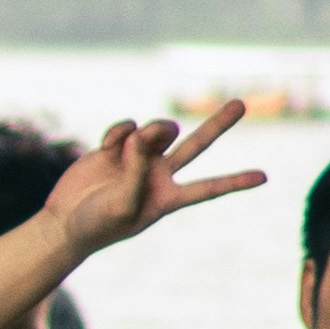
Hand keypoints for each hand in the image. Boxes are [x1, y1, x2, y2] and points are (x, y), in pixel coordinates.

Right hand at [43, 105, 267, 261]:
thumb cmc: (98, 224)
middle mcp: (158, 175)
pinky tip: (109, 144)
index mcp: (168, 198)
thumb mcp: (124, 205)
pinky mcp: (115, 147)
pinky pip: (127, 128)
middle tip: (242, 104)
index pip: (209, 188)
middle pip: (197, 145)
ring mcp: (138, 158)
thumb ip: (138, 169)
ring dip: (153, 131)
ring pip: (161, 130)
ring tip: (135, 141)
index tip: (264, 177)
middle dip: (218, 124)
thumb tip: (144, 134)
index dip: (235, 182)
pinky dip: (120, 132)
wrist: (64, 222)